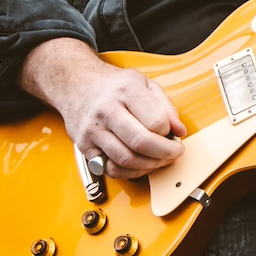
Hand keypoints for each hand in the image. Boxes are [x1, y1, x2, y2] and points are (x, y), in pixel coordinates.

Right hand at [22, 37, 184, 178]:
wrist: (75, 84)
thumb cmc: (113, 85)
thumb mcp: (144, 83)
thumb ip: (165, 106)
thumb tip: (180, 130)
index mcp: (126, 91)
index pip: (156, 121)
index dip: (170, 132)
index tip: (174, 134)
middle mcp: (107, 111)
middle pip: (142, 142)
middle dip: (166, 153)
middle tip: (175, 152)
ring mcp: (93, 130)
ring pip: (126, 159)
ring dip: (150, 165)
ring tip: (160, 160)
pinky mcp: (84, 146)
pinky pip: (110, 169)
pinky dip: (130, 172)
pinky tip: (140, 165)